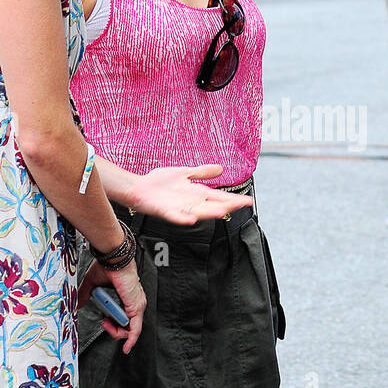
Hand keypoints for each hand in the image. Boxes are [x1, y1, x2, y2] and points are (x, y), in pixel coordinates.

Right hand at [79, 258, 145, 353]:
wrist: (113, 259)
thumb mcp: (93, 285)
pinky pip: (135, 329)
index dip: (114, 323)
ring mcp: (137, 305)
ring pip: (130, 329)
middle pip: (128, 326)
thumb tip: (77, 305)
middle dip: (114, 330)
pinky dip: (130, 339)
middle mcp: (135, 302)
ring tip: (106, 324)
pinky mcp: (136, 307)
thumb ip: (85, 295)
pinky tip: (126, 346)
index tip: (104, 321)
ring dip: (116, 332)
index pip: (125, 317)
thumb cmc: (107, 267)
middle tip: (104, 323)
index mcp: (128, 297)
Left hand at [129, 165, 252, 223]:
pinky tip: (190, 219)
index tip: (248, 201)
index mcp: (196, 193)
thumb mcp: (185, 173)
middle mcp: (191, 202)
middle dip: (225, 206)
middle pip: (212, 205)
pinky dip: (182, 218)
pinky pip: (175, 216)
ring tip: (221, 212)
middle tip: (240, 206)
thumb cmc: (159, 182)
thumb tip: (221, 169)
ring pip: (197, 212)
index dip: (233, 199)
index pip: (219, 197)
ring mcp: (179, 208)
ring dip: (208, 213)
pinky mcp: (164, 211)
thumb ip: (202, 172)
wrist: (139, 187)